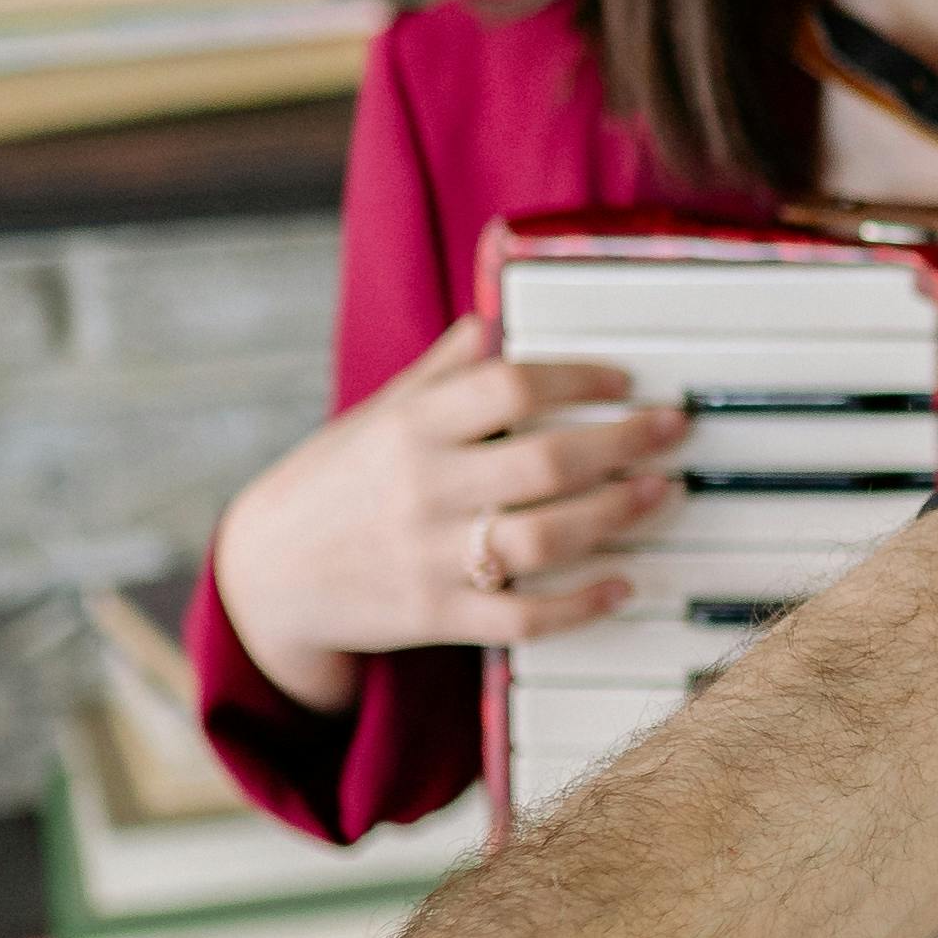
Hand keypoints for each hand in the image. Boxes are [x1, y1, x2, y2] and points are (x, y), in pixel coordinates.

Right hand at [209, 313, 686, 715]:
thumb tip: (494, 320)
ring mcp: (430, 557)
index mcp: (411, 426)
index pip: (508, 386)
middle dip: (624, 443)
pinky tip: (624, 582)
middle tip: (672, 431)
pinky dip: (583, 604)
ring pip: (546, 538)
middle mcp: (423, 488)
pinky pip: (524, 618)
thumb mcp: (377, 415)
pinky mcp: (438, 616)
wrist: (265, 578)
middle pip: (546, 461)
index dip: (578, 377)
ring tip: (662, 493)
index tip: (622, 379)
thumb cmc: (335, 484)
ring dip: (618, 515)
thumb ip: (441, 372)